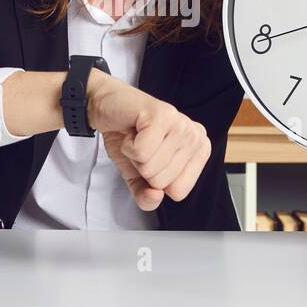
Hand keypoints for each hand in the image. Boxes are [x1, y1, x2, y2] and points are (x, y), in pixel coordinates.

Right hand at [87, 71, 211, 211]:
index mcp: (199, 152)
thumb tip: (155, 196)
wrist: (107, 108)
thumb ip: (146, 197)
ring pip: (152, 167)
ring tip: (138, 137)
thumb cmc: (128, 138)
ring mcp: (181, 124)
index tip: (151, 158)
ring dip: (135, 155)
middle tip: (141, 145)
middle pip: (163, 181)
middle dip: (142, 166)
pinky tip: (132, 131)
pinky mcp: (163, 115)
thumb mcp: (137, 177)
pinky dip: (128, 146)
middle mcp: (196, 136)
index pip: (178, 192)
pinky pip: (142, 152)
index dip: (154, 182)